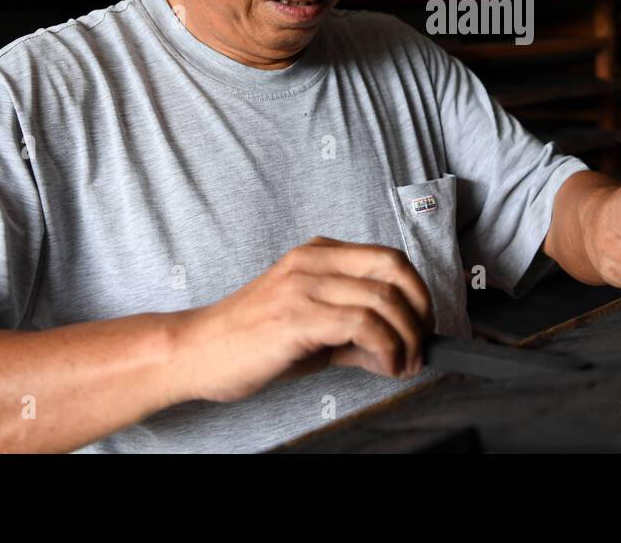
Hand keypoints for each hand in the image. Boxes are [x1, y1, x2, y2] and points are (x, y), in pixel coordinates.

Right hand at [175, 237, 434, 402]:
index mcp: (318, 254)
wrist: (196, 351)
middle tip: (422, 345)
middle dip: (421, 311)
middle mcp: (313, 261)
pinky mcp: (297, 316)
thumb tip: (397, 350)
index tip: (424, 324)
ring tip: (404, 365)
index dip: (417, 291)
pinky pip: (363, 325)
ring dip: (407, 338)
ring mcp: (304, 285)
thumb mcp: (310, 326)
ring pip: (383, 300)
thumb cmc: (248, 340)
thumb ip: (353, 332)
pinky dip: (387, 348)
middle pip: (394, 270)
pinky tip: (385, 366)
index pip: (389, 258)